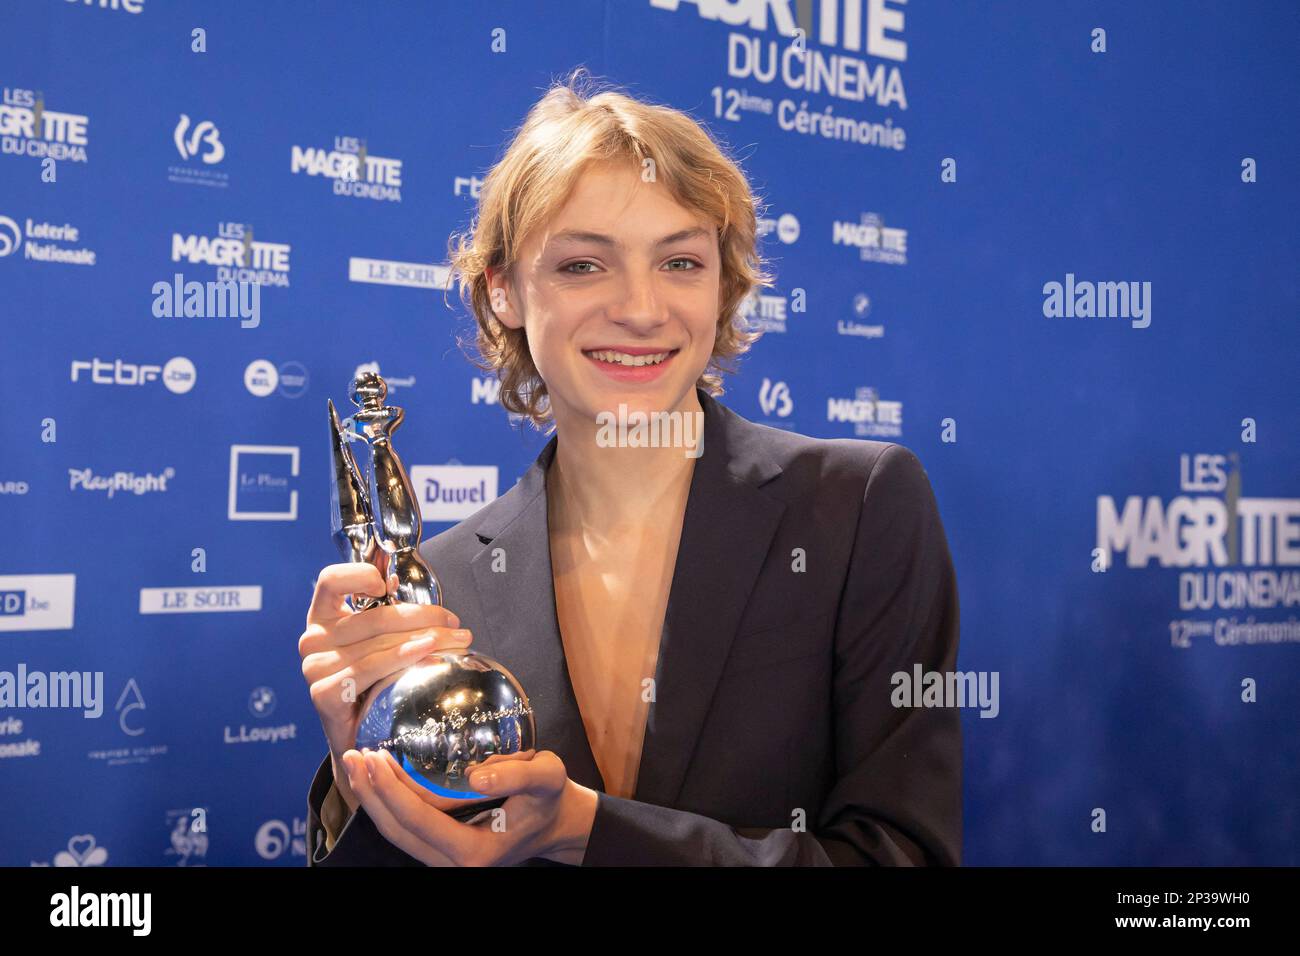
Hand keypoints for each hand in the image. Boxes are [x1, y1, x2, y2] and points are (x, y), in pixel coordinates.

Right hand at [298, 561, 472, 811]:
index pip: (331, 581)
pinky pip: (372, 668)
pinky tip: (429, 654)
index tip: (388, 584)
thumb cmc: (373, 683)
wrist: (359, 740)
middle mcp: (313, 640)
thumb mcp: (377, 641)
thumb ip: (386, 612)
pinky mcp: (323, 693)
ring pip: (380, 642)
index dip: (359, 575)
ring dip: (426, 638)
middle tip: (456, 624)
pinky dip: (404, 659)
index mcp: (322, 617)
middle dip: (424, 617)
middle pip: (373, 616)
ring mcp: (314, 667)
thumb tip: (407, 586)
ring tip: (457, 641)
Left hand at [341, 747, 599, 865]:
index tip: (375, 756)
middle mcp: (452, 863)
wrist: (554, 825)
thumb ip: (519, 775)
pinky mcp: (440, 848)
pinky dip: (387, 803)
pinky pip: (405, 828)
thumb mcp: (547, 777)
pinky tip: (377, 777)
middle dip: (370, 794)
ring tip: (355, 764)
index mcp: (473, 851)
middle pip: (397, 830)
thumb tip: (476, 776)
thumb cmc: (549, 799)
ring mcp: (443, 859)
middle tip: (354, 755)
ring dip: (372, 799)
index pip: (419, 820)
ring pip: (395, 833)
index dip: (391, 790)